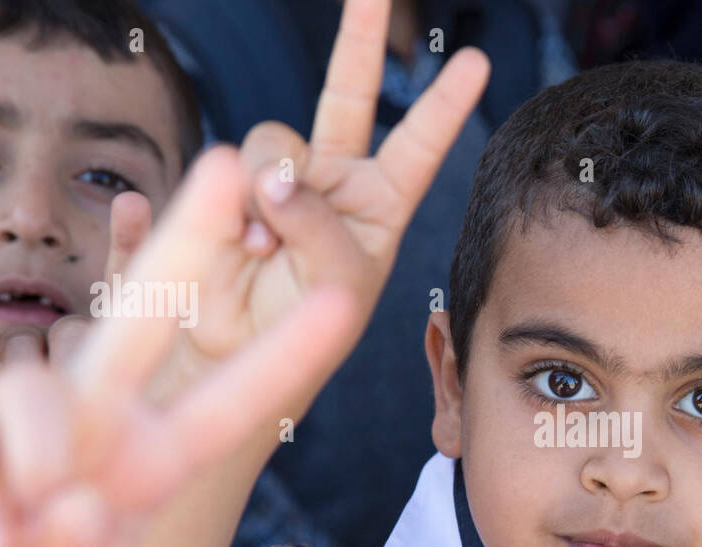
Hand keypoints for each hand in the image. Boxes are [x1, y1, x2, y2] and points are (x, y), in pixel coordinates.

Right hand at [0, 147, 360, 546]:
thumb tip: (82, 513)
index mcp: (150, 460)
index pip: (230, 400)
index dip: (285, 353)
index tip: (344, 299)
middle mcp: (95, 421)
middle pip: (145, 311)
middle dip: (188, 238)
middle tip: (231, 160)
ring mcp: (19, 419)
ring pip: (37, 393)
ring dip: (35, 469)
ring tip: (11, 543)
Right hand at [156, 0, 488, 392]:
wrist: (240, 352)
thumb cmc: (309, 324)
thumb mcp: (338, 285)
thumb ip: (317, 227)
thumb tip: (274, 174)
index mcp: (380, 201)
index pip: (419, 145)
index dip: (444, 104)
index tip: (477, 61)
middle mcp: (334, 176)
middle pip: (348, 94)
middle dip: (359, 39)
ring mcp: (280, 174)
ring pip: (274, 140)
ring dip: (269, 190)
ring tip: (266, 248)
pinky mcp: (228, 183)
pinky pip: (224, 169)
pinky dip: (229, 206)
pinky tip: (239, 244)